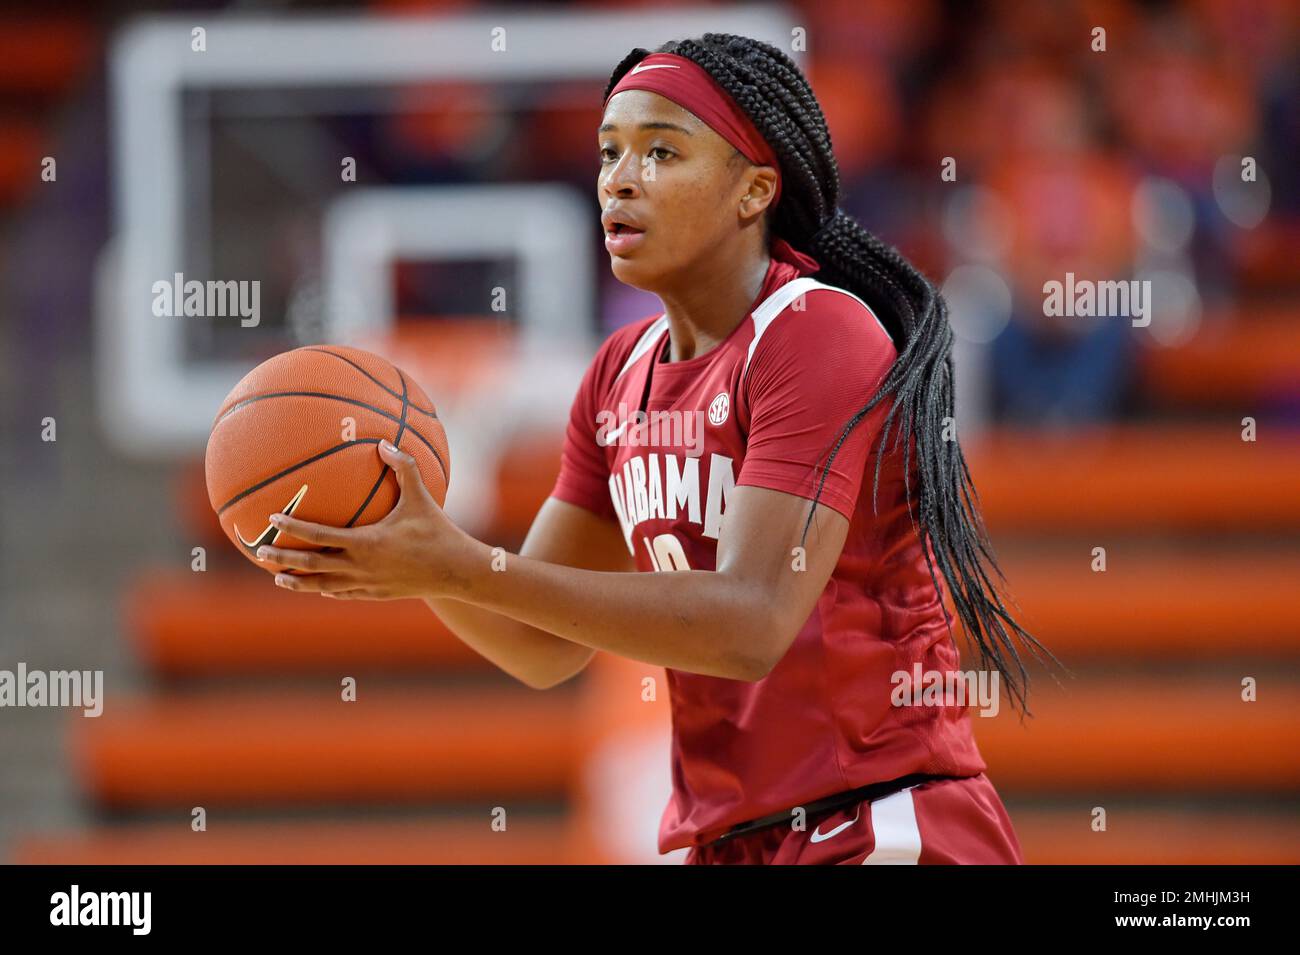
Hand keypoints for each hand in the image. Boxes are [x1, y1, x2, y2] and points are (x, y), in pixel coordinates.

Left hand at [255, 439, 481, 599]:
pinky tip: (319, 587)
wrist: (456, 572)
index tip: (272, 520)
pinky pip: (343, 593)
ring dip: (298, 582)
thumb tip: (384, 442)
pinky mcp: (376, 594)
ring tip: (278, 578)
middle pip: (311, 566)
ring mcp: (366, 584)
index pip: (318, 535)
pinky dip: (327, 589)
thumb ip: (403, 467)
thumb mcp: (421, 497)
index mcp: (365, 543)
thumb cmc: (439, 532)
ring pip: (322, 586)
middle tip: (260, 552)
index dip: (292, 528)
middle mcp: (360, 567)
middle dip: (283, 559)